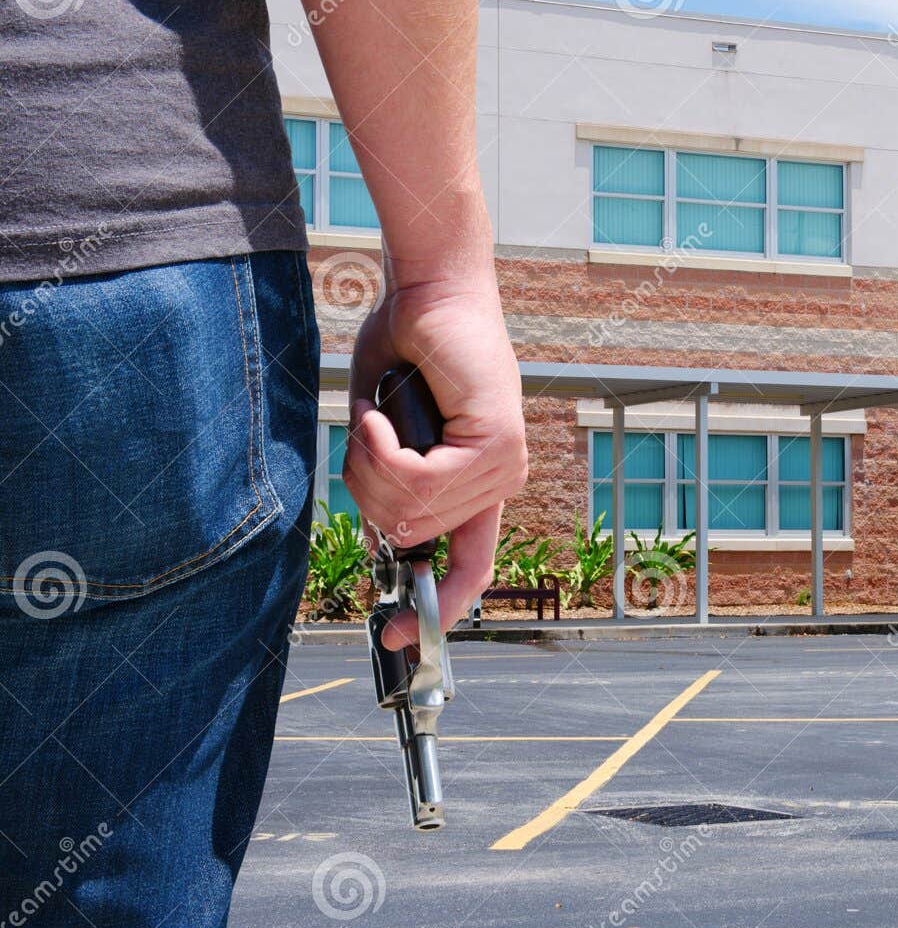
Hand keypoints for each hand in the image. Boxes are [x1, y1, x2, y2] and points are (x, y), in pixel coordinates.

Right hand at [343, 252, 526, 648]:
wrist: (430, 292)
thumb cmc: (408, 352)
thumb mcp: (389, 435)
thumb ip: (392, 487)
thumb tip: (381, 539)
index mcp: (481, 484)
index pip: (471, 567)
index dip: (434, 608)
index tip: (397, 636)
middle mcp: (501, 480)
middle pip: (413, 536)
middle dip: (368, 496)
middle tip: (363, 440)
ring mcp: (504, 463)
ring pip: (410, 509)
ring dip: (368, 465)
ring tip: (374, 418)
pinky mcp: (495, 442)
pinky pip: (415, 480)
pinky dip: (377, 447)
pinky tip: (380, 412)